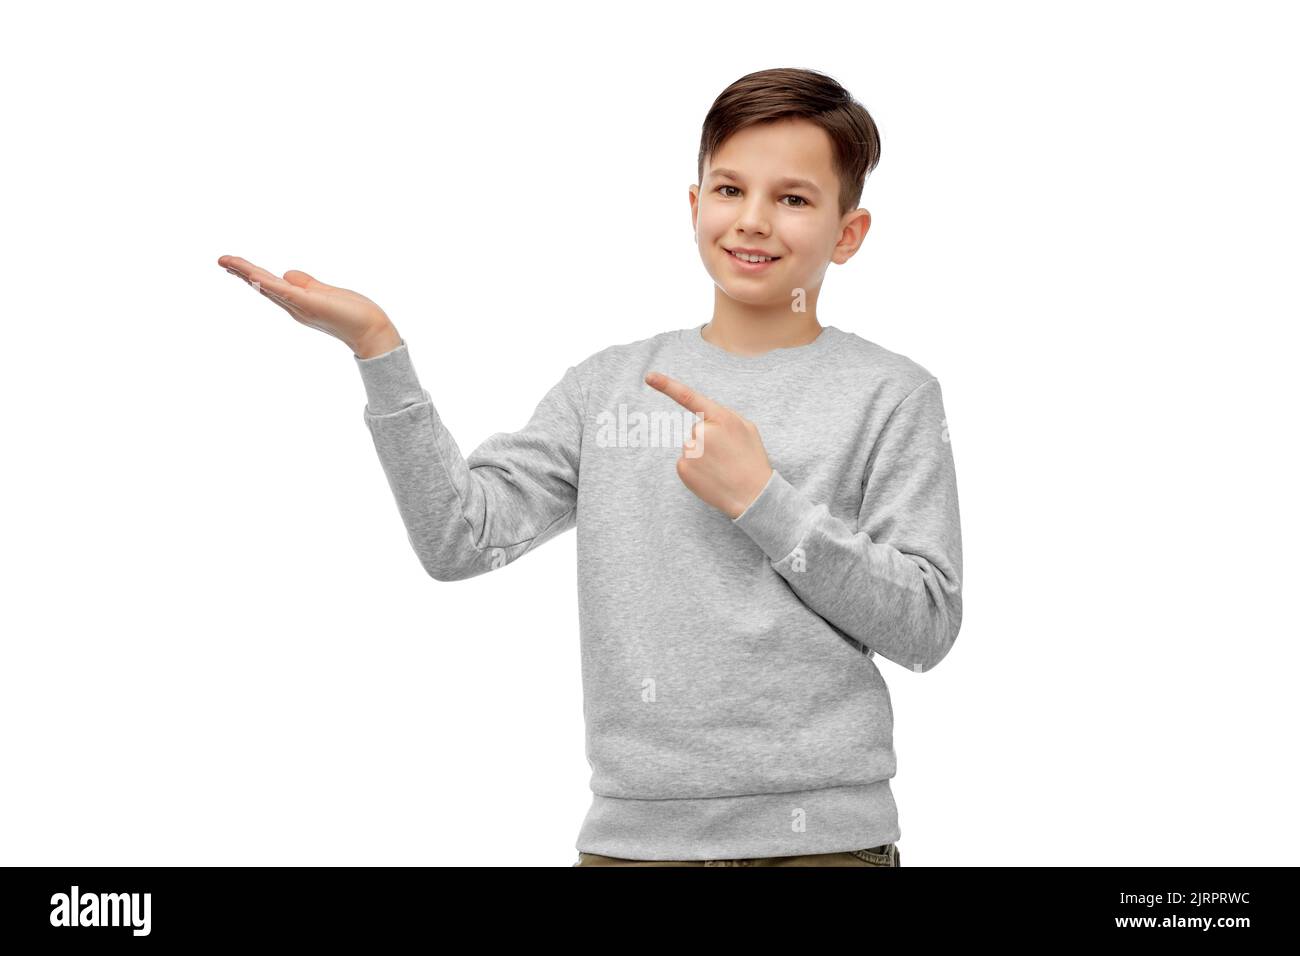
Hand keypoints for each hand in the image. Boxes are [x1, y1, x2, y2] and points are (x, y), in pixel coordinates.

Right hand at [216, 255, 399, 357]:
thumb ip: (305, 283)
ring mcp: (301, 306)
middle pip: (262, 286)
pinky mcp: (311, 305)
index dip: (249, 272)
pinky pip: (286, 293)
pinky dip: (271, 285)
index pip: (268, 284)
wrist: (371, 330)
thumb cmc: (352, 313)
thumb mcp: (324, 292)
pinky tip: (256, 277)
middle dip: (241, 272)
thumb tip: (286, 273)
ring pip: (269, 287)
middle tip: (221, 260)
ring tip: (229, 263)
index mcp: (296, 301)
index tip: (230, 262)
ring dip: (249, 274)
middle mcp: (294, 306)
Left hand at [644, 371, 772, 518]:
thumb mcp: (746, 429)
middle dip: (709, 440)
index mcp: (721, 418)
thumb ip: (724, 417)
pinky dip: (696, 470)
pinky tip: (712, 477)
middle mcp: (703, 431)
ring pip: (692, 447)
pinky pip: (686, 463)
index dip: (666, 385)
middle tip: (727, 456)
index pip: (689, 397)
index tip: (648, 376)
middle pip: (697, 429)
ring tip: (722, 468)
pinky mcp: (683, 468)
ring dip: (703, 456)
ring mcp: (691, 450)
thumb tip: (704, 417)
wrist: (754, 495)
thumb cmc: (752, 460)